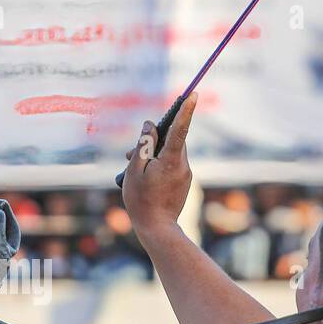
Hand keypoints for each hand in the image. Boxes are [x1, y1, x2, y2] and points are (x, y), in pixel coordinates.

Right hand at [119, 94, 197, 240]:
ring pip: (170, 153)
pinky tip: (146, 177)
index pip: (179, 129)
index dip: (185, 110)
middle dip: (153, 141)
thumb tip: (149, 126)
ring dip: (154, 155)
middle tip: (130, 153)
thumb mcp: (134, 170)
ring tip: (134, 167)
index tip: (192, 94)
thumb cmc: (141, 201)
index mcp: (171, 160)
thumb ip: (142, 146)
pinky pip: (172, 165)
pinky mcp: (184, 182)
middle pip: (171, 141)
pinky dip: (159, 165)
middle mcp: (183, 165)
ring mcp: (185, 174)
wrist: (157, 229)